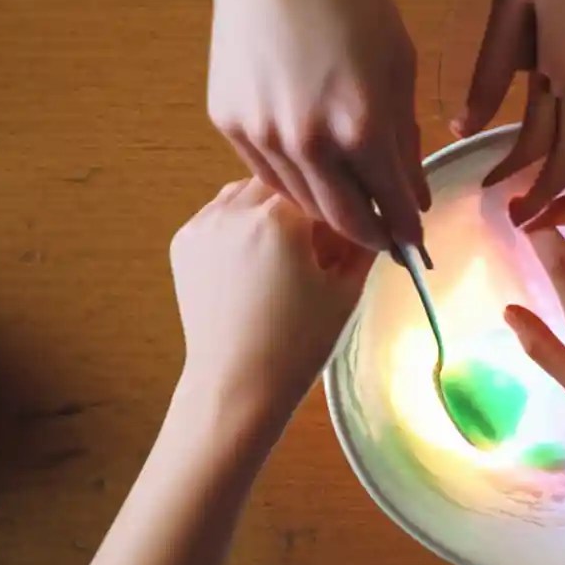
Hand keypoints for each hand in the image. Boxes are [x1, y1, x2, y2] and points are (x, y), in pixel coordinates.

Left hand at [171, 179, 372, 409]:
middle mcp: (235, 210)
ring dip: (269, 206)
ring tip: (286, 246)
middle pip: (282, 181)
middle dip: (303, 201)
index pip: (320, 185)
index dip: (341, 202)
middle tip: (320, 235)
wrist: (237, 383)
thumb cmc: (299, 343)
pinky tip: (256, 257)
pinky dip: (241, 223)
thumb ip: (365, 242)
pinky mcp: (185, 241)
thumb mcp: (346, 291)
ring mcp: (204, 224)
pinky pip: (221, 214)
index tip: (353, 220)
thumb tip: (379, 214)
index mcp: (279, 218)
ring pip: (246, 191)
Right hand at [208, 0, 428, 250]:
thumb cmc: (351, 7)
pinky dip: (296, 184)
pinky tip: (314, 174)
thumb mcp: (399, 71)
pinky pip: (268, 176)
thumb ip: (405, 142)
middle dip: (372, 236)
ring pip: (304, 203)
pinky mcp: (230, 124)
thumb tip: (413, 198)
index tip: (415, 241)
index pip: (391, 205)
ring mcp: (263, 136)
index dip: (407, 230)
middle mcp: (309, 143)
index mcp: (361, 129)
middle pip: (345, 220)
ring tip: (352, 205)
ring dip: (333, 211)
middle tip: (386, 238)